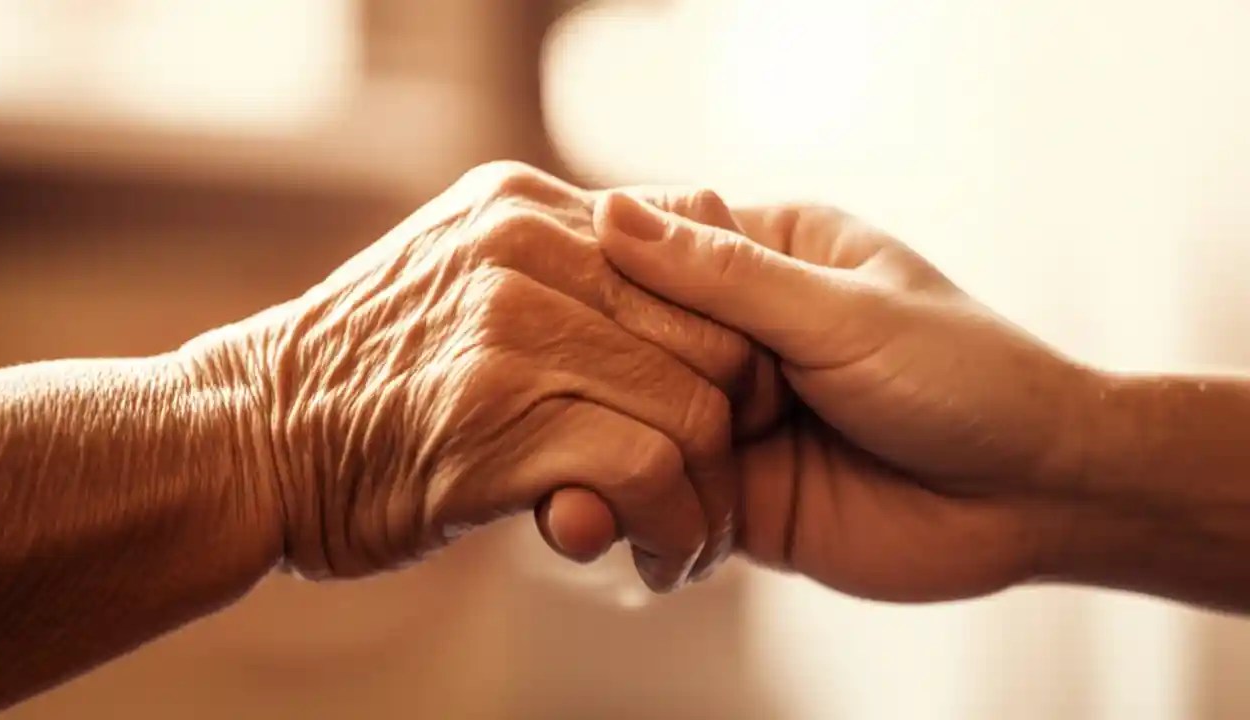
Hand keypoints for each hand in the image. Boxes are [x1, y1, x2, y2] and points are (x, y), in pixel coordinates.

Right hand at [179, 162, 764, 591]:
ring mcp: (512, 327)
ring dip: (710, 497)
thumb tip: (667, 300)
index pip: (696, 245)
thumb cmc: (363, 379)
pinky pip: (649, 470)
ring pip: (695, 408)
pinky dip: (675, 528)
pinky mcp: (500, 419)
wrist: (244, 439)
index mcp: (525, 204)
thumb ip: (550, 271)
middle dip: (735, 426)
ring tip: (687, 541)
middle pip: (715, 333)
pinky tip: (657, 559)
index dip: (734, 339)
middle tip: (715, 488)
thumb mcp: (455, 278)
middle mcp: (527, 244)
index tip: (723, 410)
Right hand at [584, 193, 1100, 600]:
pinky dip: (636, 513)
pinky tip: (605, 527)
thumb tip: (609, 217)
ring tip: (571, 484)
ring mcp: (734, 415)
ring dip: (607, 451)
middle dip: (597, 374)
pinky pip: (664, 497)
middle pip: (632, 339)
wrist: (1035, 500)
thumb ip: (725, 277)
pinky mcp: (739, 492)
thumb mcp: (839, 315)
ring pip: (636, 420)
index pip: (654, 247)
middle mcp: (741, 333)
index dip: (599, 272)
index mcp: (770, 256)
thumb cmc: (961, 379)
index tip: (543, 299)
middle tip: (554, 406)